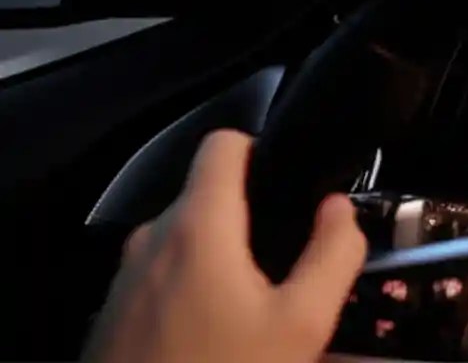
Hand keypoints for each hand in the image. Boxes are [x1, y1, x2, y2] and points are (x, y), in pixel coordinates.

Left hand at [83, 130, 366, 362]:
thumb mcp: (303, 323)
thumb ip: (333, 254)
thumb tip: (340, 209)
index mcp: (198, 225)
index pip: (224, 143)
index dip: (262, 151)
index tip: (291, 186)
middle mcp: (151, 238)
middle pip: (209, 197)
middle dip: (251, 222)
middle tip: (287, 269)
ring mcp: (126, 276)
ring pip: (185, 241)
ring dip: (222, 260)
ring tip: (255, 311)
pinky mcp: (114, 311)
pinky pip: (162, 276)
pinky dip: (192, 290)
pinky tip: (217, 336)